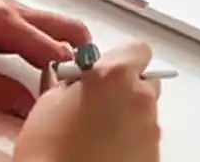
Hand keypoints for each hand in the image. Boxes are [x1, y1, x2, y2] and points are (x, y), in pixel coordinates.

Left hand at [0, 0, 89, 116]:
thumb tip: (26, 107)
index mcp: (2, 20)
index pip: (54, 49)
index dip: (65, 77)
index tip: (68, 98)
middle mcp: (11, 8)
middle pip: (67, 28)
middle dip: (80, 55)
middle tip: (76, 86)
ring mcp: (7, 7)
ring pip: (54, 25)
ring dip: (65, 50)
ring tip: (59, 83)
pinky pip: (37, 26)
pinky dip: (49, 44)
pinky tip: (41, 67)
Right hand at [14, 42, 161, 161]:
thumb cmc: (50, 154)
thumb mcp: (47, 104)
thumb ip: (67, 82)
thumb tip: (69, 80)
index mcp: (115, 76)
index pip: (136, 49)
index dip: (120, 58)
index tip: (105, 68)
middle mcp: (139, 100)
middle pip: (143, 82)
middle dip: (123, 88)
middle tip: (96, 102)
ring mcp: (150, 130)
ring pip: (143, 112)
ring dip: (125, 117)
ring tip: (95, 134)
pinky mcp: (152, 156)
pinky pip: (143, 139)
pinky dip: (129, 142)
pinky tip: (102, 151)